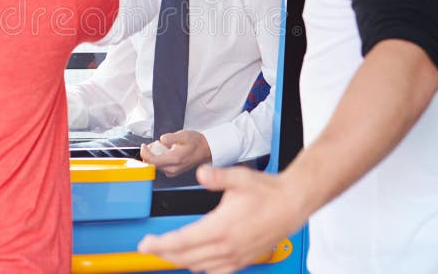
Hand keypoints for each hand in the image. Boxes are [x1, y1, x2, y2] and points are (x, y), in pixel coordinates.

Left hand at [138, 165, 303, 273]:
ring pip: (199, 267)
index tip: (145, 244)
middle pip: (186, 258)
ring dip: (182, 260)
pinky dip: (201, 267)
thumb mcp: (240, 178)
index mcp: (222, 228)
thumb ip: (217, 176)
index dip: (160, 245)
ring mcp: (236, 256)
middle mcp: (228, 247)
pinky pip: (217, 272)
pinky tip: (195, 260)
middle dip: (164, 253)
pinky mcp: (244, 260)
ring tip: (168, 251)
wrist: (292, 204)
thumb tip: (201, 173)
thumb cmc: (267, 191)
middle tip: (149, 247)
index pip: (183, 242)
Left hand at [140, 130, 211, 176]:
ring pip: (155, 166)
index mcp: (175, 159)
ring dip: (154, 156)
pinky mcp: (173, 172)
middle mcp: (173, 169)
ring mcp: (173, 172)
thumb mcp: (184, 135)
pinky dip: (159, 158)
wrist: (206, 150)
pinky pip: (160, 166)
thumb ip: (171, 137)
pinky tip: (165, 152)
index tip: (144, 146)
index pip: (152, 161)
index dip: (144, 153)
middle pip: (152, 164)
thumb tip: (161, 140)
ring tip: (163, 147)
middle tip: (155, 144)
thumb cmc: (196, 143)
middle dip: (149, 153)